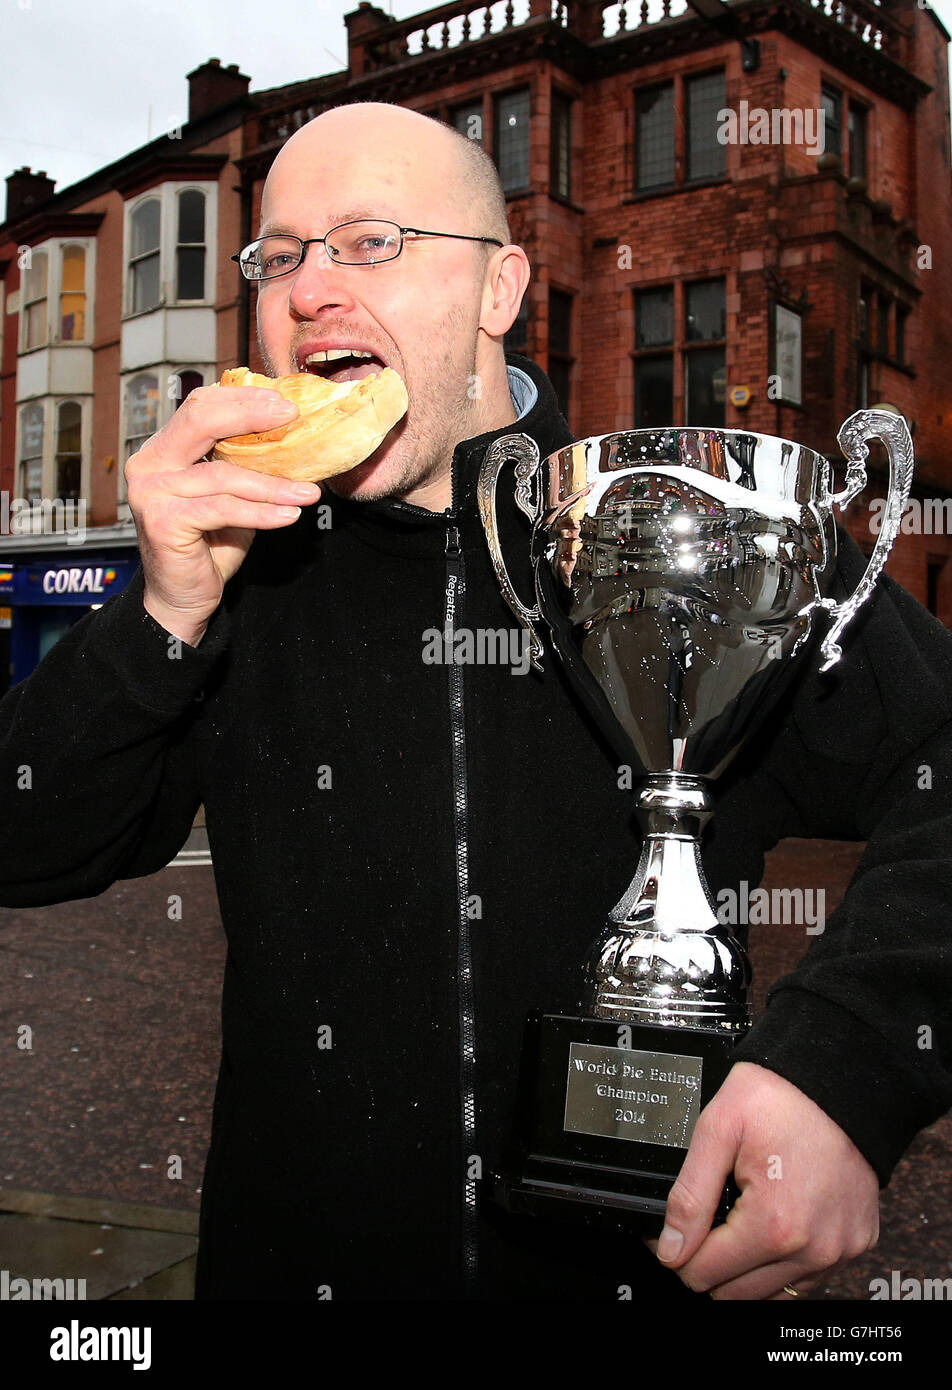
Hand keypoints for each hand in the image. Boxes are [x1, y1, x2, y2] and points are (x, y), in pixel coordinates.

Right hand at [125, 384, 321, 645]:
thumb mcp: (232, 493)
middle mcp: (149, 463)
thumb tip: (293, 433)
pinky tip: (289, 515)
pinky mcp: (163, 522)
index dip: (243, 398)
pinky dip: (261, 512)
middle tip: (293, 418)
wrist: (183, 596)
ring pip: (223, 475)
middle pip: (202, 420)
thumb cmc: (210, 543)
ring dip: (273, 483)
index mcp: (163, 449)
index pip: (201, 406)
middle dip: (252, 415)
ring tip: (309, 492)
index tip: (285, 403)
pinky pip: (223, 509)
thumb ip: (245, 462)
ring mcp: (151, 492)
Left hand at [645, 1061, 879, 1299]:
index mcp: (775, 1225)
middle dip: (708, 1261)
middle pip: (734, 1292)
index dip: (676, 1252)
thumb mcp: (718, 1130)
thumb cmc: (782, 1096)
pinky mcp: (856, 1244)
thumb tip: (670, 1247)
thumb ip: (690, 1195)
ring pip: (771, 1292)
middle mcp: (813, 1249)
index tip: (668, 1233)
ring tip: (737, 1218)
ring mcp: (839, 1250)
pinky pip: (807, 1277)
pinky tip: (770, 1225)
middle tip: (702, 1221)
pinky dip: (782, 1262)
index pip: (704, 1273)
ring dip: (746, 1267)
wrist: (838, 1079)